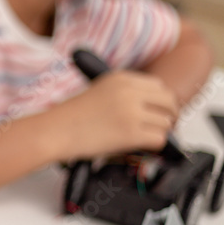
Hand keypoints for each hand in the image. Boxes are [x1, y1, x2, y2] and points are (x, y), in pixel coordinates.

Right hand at [53, 70, 178, 159]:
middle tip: (159, 125)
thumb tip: (151, 107)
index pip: (159, 86)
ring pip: (166, 122)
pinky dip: (154, 145)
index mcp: (121, 78)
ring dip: (158, 132)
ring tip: (142, 137)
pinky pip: (160, 139)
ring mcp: (132, 112)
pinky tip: (139, 145)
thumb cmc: (70, 117)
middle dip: (168, 115)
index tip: (156, 111)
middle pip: (169, 102)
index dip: (159, 101)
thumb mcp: (98, 91)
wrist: (54, 131)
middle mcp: (130, 92)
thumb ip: (125, 93)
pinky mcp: (132, 133)